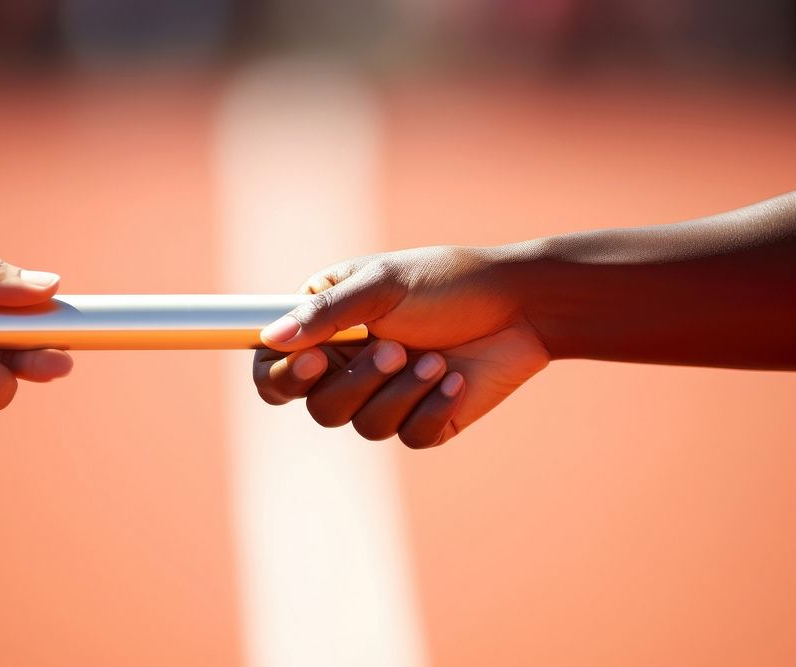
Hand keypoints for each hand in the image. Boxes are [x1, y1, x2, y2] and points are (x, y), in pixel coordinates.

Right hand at [253, 246, 549, 447]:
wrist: (523, 307)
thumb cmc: (450, 282)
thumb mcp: (384, 285)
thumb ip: (326, 313)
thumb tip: (271, 338)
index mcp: (328, 326)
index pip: (276, 366)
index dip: (283, 375)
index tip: (315, 362)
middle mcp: (350, 364)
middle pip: (317, 405)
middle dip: (357, 382)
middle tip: (393, 349)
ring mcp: (385, 395)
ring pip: (362, 425)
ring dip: (400, 392)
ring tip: (436, 360)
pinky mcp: (422, 421)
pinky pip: (407, 435)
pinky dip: (430, 408)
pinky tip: (454, 380)